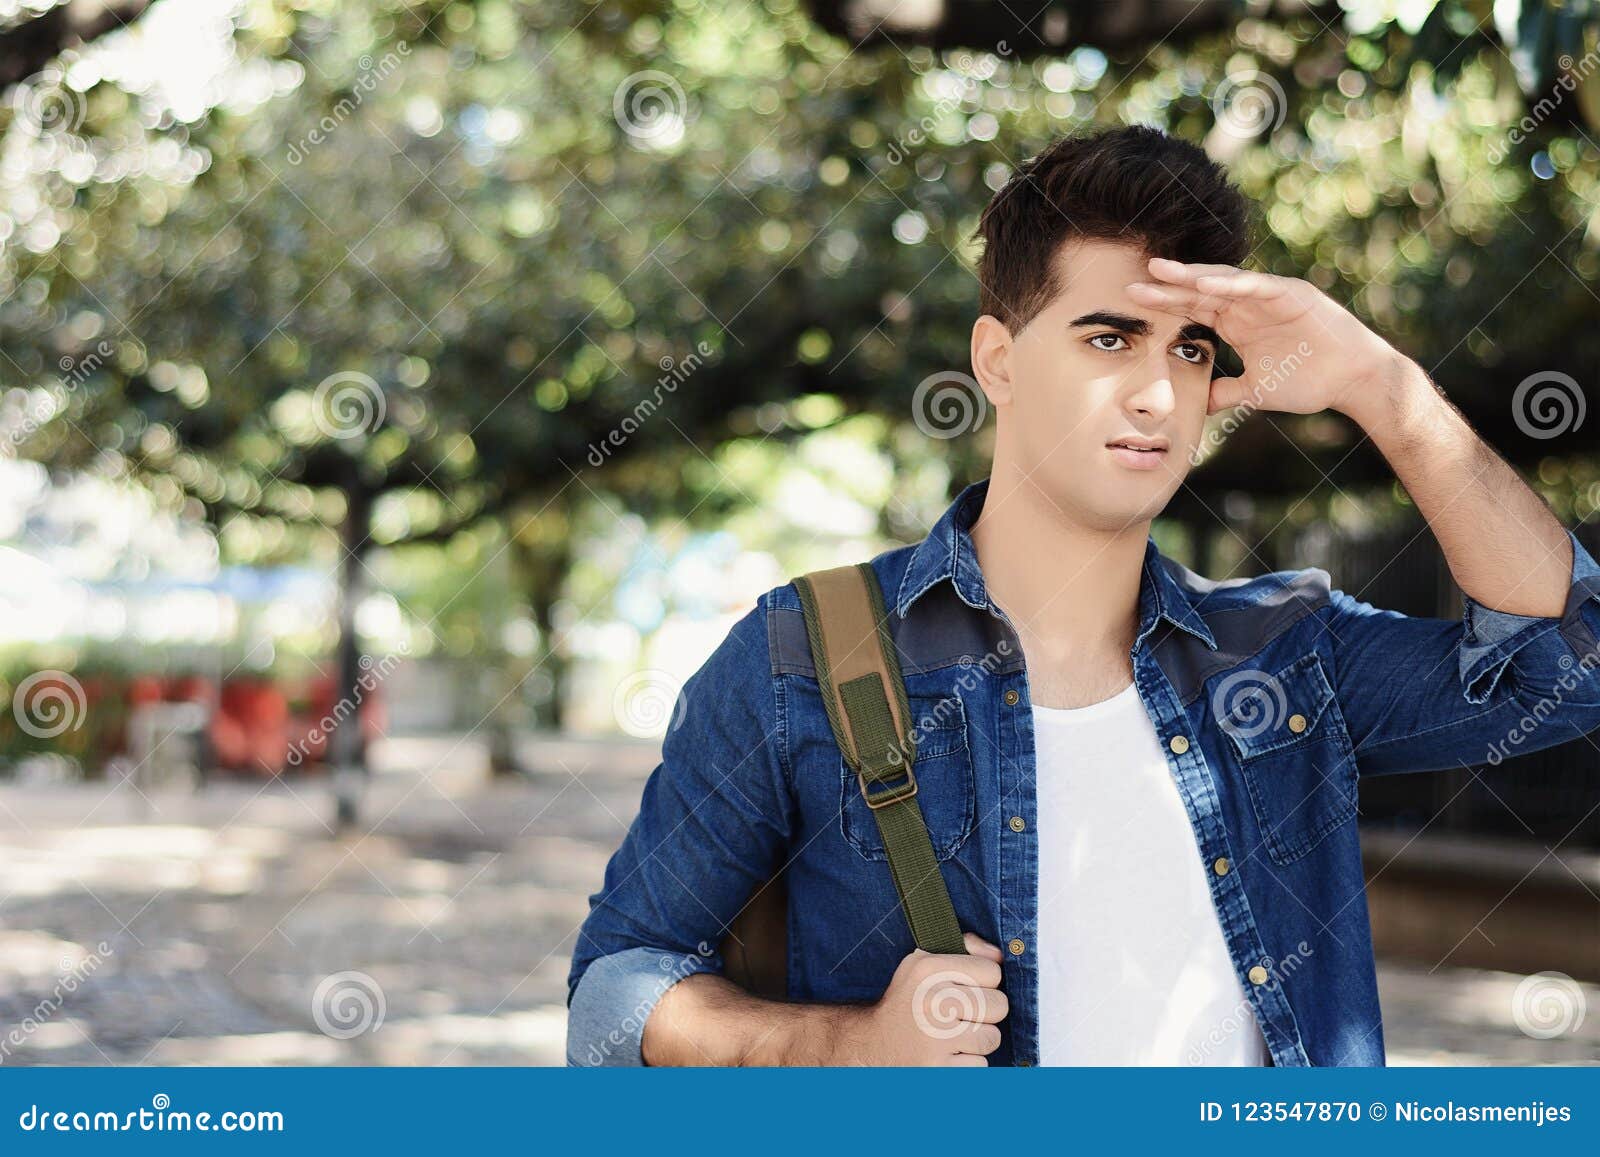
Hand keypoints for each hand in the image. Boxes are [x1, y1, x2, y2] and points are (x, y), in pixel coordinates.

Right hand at [833, 932, 1007, 1065]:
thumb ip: (965, 949)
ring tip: (952, 1037)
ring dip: (977, 1041)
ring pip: (992, 1038)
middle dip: (985, 1014)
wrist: (872, 1043)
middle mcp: (932, 999)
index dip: (984, 983)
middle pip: (999, 1005)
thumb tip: (1001, 954)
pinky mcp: (938, 1069)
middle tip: (959, 1017)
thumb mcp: (925, 963)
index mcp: (929, 968)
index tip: (964, 990)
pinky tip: (946, 1056)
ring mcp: (935, 1037)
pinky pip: (979, 1066)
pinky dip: (967, 1065)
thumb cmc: (908, 1001)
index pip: (992, 971)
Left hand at [1125, 257, 1409, 424]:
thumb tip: (1198, 404)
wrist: (1353, 381)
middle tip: (1132, 284)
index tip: (1131, 305)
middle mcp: (1248, 304)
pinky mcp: (1291, 293)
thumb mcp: (1255, 391)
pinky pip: (1255, 285)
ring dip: (1192, 276)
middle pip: (1200, 291)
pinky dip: (1230, 283)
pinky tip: (1203, 283)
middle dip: (1167, 287)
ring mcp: (1269, 296)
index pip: (1192, 310)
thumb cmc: (1310, 382)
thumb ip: (1225, 392)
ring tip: (1161, 271)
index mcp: (1236, 323)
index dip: (1164, 306)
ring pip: (1223, 280)